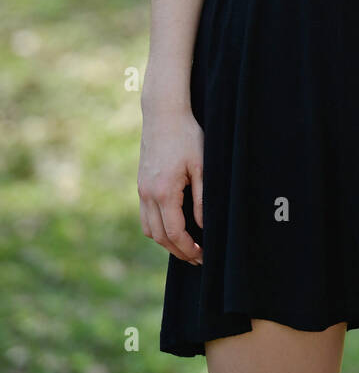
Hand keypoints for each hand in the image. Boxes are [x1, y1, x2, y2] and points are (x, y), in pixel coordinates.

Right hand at [137, 103, 203, 265]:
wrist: (163, 114)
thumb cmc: (186, 136)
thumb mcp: (201, 166)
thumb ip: (202, 198)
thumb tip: (203, 226)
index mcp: (164, 191)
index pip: (175, 232)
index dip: (189, 248)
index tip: (203, 255)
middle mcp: (148, 194)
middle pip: (160, 236)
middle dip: (179, 251)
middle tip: (198, 258)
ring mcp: (142, 190)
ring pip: (149, 229)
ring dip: (166, 242)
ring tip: (186, 247)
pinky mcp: (141, 184)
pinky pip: (145, 216)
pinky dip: (157, 229)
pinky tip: (173, 228)